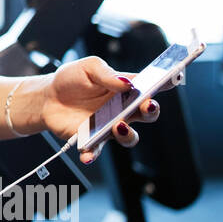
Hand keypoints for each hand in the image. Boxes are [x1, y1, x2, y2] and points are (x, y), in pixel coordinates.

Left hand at [36, 57, 164, 162]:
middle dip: (150, 110)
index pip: (151, 86)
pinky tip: (87, 154)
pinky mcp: (92, 139)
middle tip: (146, 104)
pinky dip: (93, 154)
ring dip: (128, 134)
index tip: (174, 78)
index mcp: (126, 89)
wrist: (48, 97)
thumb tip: (126, 83)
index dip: (166, 82)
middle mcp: (122, 109)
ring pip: (129, 136)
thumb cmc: (72, 79)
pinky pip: (96, 151)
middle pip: (146, 113)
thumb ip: (106, 73)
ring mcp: (109, 126)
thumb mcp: (88, 67)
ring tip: (118, 125)